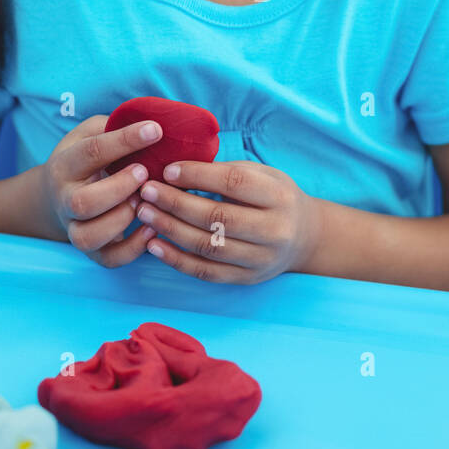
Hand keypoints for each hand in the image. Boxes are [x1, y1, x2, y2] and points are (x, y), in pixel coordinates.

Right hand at [41, 114, 163, 265]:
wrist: (57, 194)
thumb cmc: (87, 158)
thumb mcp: (92, 133)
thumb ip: (116, 126)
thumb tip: (161, 121)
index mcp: (65, 164)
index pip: (91, 151)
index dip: (125, 140)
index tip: (155, 130)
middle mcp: (65, 199)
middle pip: (83, 202)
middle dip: (118, 188)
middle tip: (144, 173)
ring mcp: (75, 228)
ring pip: (89, 236)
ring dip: (122, 220)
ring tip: (144, 202)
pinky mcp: (92, 251)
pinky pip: (109, 259)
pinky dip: (133, 249)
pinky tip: (152, 229)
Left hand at [133, 160, 321, 282]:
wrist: (305, 237)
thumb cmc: (274, 197)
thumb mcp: (262, 174)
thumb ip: (225, 172)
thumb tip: (176, 169)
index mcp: (278, 197)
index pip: (234, 184)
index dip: (197, 176)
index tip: (167, 170)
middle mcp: (274, 231)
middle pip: (217, 218)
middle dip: (176, 203)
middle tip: (146, 191)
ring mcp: (261, 259)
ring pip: (208, 246)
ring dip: (170, 229)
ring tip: (144, 213)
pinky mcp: (246, 279)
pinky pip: (206, 272)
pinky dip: (176, 260)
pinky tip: (154, 245)